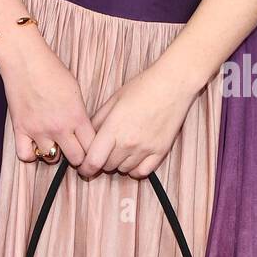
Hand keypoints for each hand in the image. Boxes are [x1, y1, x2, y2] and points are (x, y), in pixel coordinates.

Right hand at [0, 28, 95, 167]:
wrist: (25, 59)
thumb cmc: (52, 69)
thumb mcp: (75, 90)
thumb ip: (79, 114)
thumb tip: (83, 132)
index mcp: (77, 116)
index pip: (93, 147)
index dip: (94, 151)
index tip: (91, 150)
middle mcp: (59, 127)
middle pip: (76, 159)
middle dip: (78, 157)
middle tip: (74, 151)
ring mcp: (38, 130)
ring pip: (51, 159)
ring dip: (53, 153)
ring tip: (53, 142)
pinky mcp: (20, 129)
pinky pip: (25, 156)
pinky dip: (30, 153)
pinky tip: (34, 144)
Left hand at [78, 65, 194, 179]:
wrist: (172, 84)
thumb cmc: (142, 87)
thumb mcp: (113, 100)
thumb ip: (98, 120)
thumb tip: (88, 136)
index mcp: (113, 127)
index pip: (94, 160)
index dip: (85, 167)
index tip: (84, 167)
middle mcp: (128, 142)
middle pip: (107, 166)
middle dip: (102, 160)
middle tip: (105, 150)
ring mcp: (146, 148)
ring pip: (124, 169)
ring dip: (118, 163)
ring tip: (121, 148)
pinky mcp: (161, 151)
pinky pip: (142, 172)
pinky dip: (135, 168)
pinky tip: (133, 157)